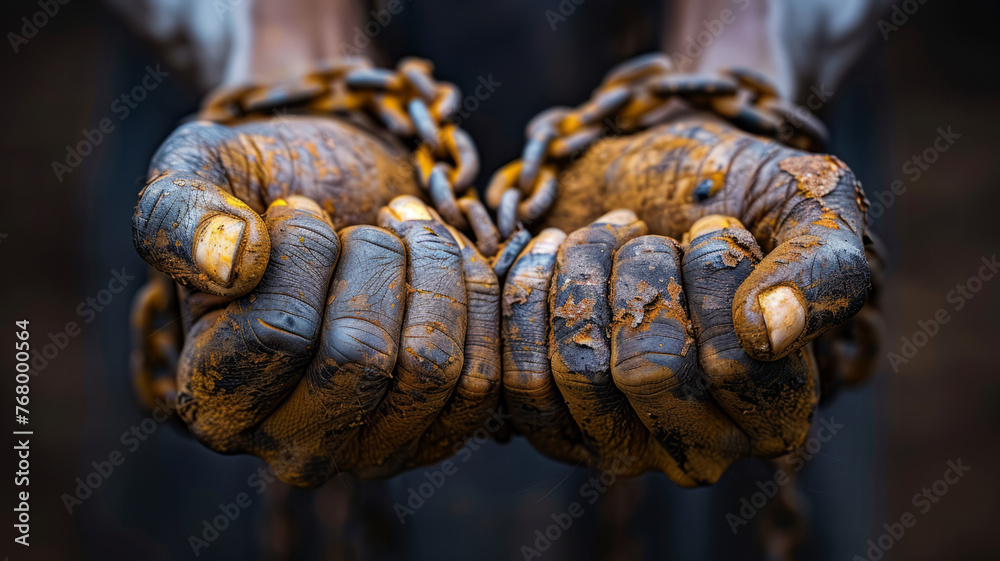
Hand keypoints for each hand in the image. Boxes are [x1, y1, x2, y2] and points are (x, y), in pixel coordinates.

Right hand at [132, 117, 499, 485]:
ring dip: (430, 269)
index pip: (279, 334)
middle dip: (373, 258)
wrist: (348, 193)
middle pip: (361, 358)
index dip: (304, 250)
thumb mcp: (195, 174)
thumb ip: (176, 216)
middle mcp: (292, 445)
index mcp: (214, 399)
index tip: (298, 211)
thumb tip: (229, 264)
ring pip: (431, 366)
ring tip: (405, 234)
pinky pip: (487, 373)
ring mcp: (375, 448)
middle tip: (361, 226)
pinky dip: (477, 293)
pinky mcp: (444, 433)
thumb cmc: (264, 188)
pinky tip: (445, 258)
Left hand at [502, 117, 872, 485]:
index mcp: (778, 413)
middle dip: (645, 270)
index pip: (738, 363)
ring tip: (607, 238)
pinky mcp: (551, 422)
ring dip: (585, 272)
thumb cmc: (735, 193)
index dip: (716, 275)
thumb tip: (772, 333)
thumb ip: (823, 268)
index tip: (714, 227)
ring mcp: (620, 440)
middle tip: (651, 235)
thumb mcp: (808, 205)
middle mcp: (701, 446)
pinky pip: (517, 377)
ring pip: (579, 369)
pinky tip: (552, 251)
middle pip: (649, 371)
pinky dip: (528, 291)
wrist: (641, 173)